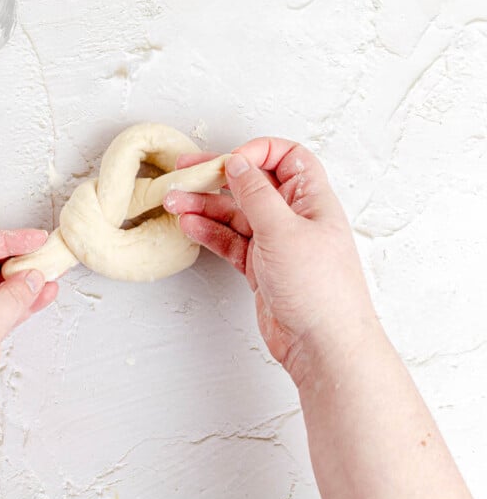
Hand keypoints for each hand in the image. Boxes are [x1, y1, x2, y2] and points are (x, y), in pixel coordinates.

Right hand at [163, 139, 376, 385]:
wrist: (323, 346)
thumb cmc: (319, 289)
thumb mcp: (283, 231)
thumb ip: (256, 193)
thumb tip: (238, 163)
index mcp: (311, 200)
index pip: (287, 157)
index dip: (257, 152)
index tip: (229, 161)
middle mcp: (294, 217)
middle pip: (252, 184)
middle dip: (217, 177)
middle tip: (184, 172)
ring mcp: (276, 243)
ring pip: (234, 214)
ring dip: (204, 206)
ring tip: (174, 202)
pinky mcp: (260, 268)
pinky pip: (229, 240)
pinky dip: (208, 232)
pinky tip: (189, 225)